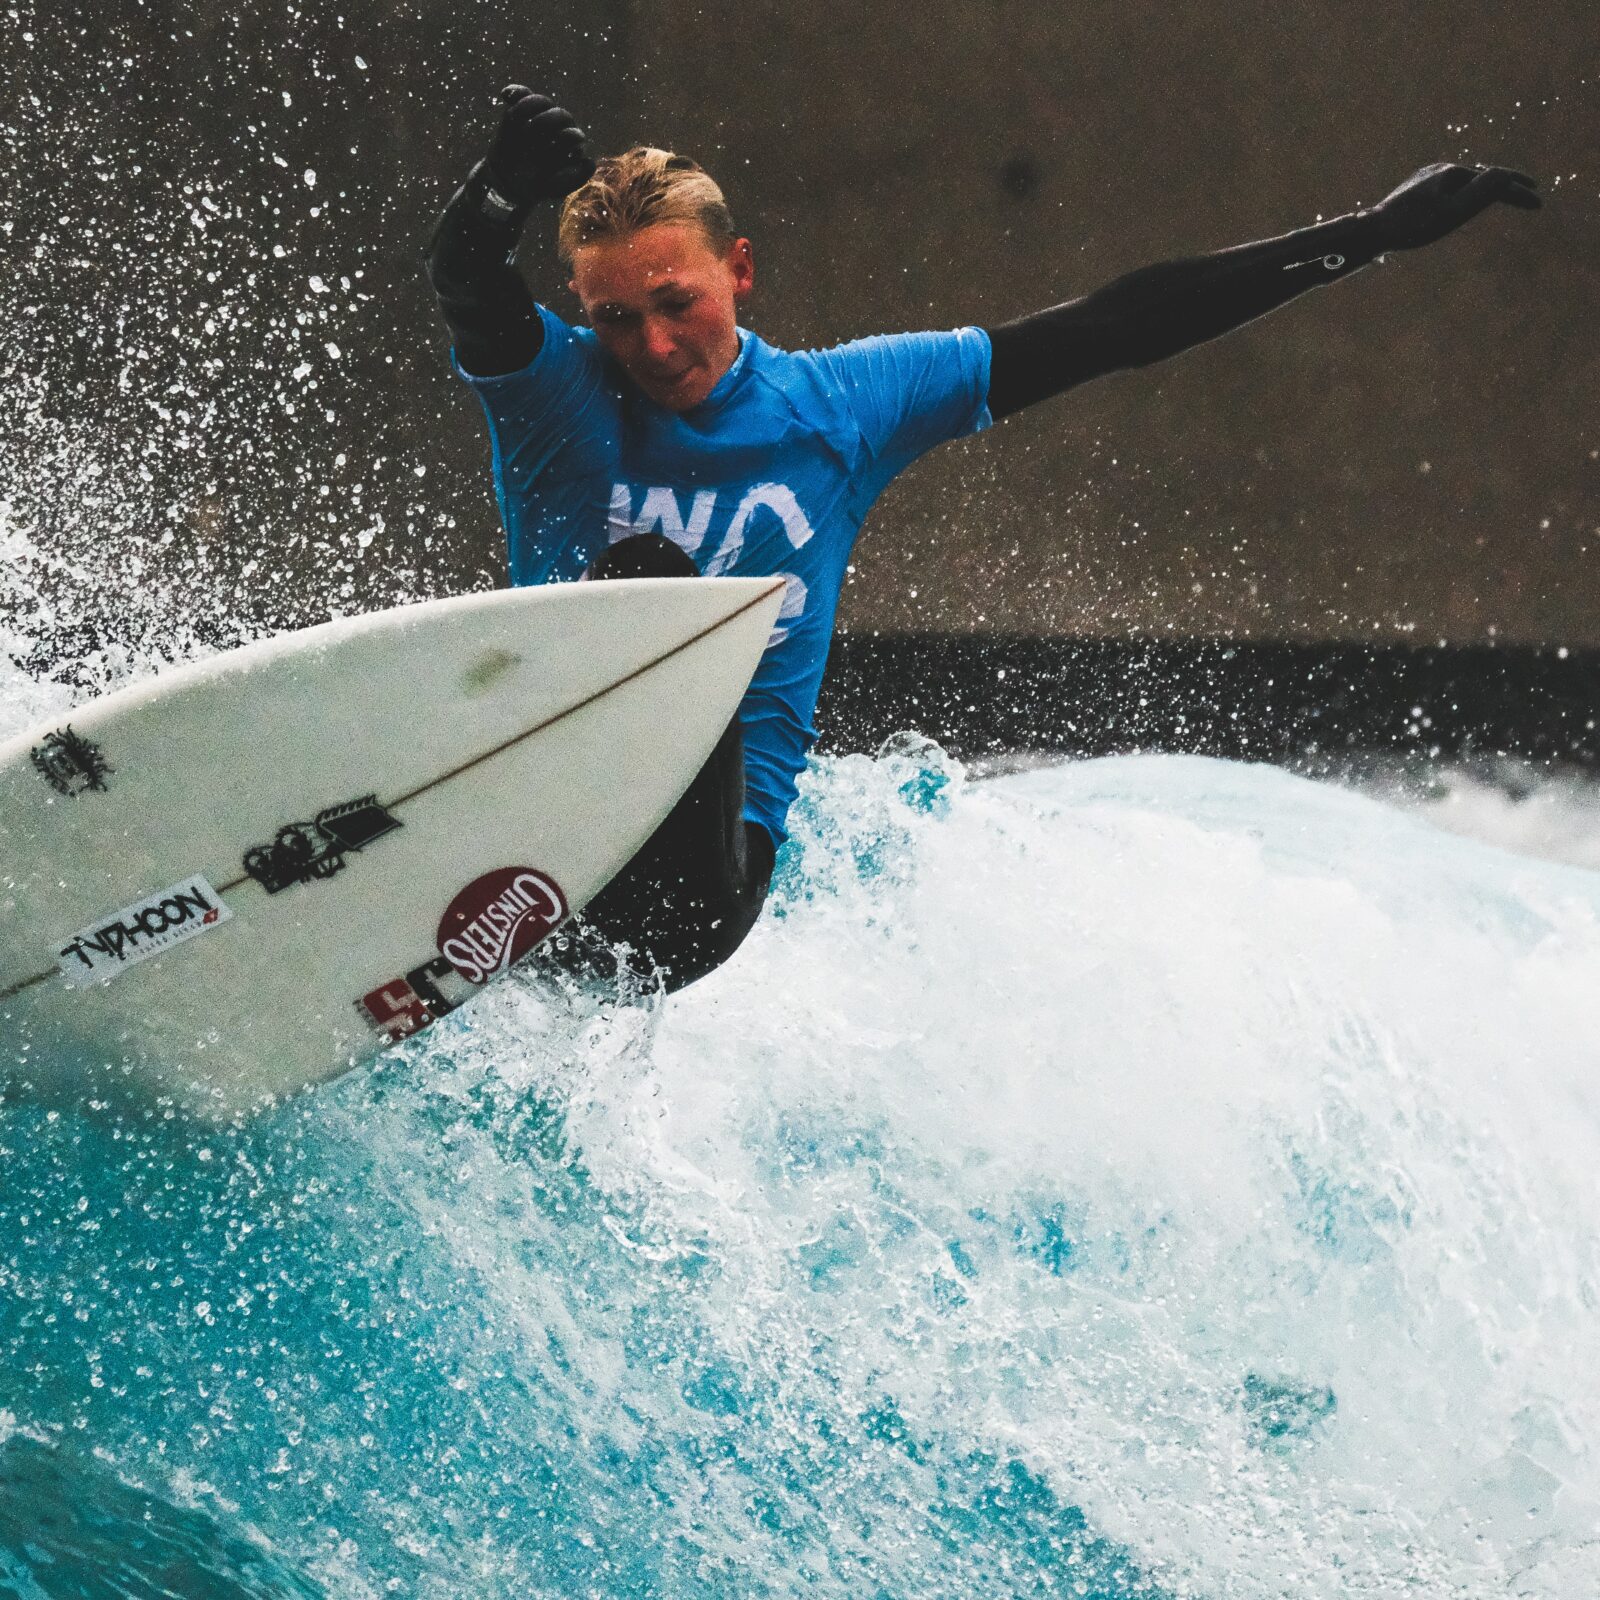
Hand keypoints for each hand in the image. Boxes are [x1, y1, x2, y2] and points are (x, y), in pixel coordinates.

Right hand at [483, 86, 595, 209]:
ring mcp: (541, 116)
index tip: (557, 141)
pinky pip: (520, 94)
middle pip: (560, 115)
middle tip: (531, 131)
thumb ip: (576, 178)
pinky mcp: (522, 110)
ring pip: (541, 102)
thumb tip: (589, 161)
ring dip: (529, 105)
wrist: (512, 180)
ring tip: (515, 117)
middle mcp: (559, 127)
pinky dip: (514, 92)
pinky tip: (506, 96)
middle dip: (547, 120)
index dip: (567, 137)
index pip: (573, 135)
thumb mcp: (556, 188)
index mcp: (571, 144)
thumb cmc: (538, 185)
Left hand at [1366, 162, 1540, 251]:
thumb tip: (1504, 175)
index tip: (1538, 203)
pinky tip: (1461, 197)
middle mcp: (1441, 169)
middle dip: (1506, 184)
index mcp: (1454, 174)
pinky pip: (1448, 187)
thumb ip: (1479, 195)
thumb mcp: (1450, 214)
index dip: (1518, 193)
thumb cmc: (1410, 227)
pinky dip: (1464, 191)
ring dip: (1485, 185)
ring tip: (1502, 191)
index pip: (1495, 182)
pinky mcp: (1415, 188)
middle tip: (1528, 189)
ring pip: (1465, 180)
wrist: (1369, 231)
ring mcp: (1427, 177)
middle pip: (1482, 176)